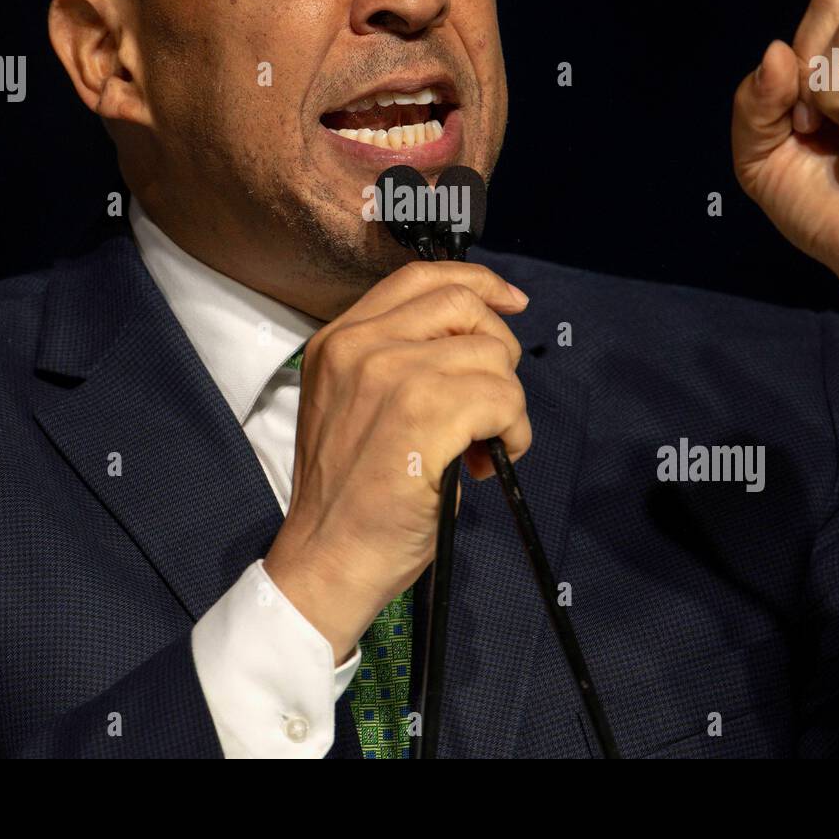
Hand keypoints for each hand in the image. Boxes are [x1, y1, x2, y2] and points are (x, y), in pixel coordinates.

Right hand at [263, 260, 531, 663]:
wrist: (326, 559)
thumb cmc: (348, 496)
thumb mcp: (352, 404)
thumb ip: (398, 361)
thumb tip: (475, 347)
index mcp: (338, 339)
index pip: (419, 278)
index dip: (476, 282)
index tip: (510, 300)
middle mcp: (360, 346)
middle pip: (464, 307)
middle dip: (498, 350)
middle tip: (492, 402)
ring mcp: (391, 375)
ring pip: (493, 357)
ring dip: (506, 405)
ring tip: (481, 448)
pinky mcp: (423, 414)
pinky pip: (502, 399)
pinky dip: (513, 433)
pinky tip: (483, 465)